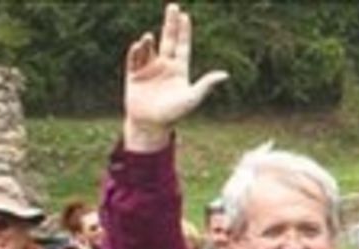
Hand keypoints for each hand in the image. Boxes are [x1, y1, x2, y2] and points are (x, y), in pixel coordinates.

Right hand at [124, 3, 228, 150]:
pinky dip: (136, 51)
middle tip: (173, 6)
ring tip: (148, 38)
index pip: (183, 46)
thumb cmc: (174, 114)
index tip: (184, 15)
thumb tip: (225, 75)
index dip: (184, 31)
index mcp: (179, 70)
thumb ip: (206, 85)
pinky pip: (134, 59)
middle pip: (168, 39)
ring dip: (149, 42)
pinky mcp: (134, 75)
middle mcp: (165, 66)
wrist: (151, 125)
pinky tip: (139, 45)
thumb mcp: (191, 98)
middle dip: (170, 23)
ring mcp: (149, 69)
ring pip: (150, 48)